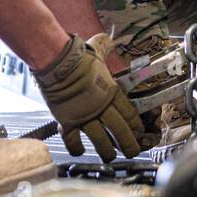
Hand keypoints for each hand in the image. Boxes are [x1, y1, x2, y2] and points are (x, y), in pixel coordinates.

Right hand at [34, 34, 147, 159]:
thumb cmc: (77, 55)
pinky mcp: (67, 121)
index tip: (140, 133)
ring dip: (106, 151)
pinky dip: (76, 148)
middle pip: (120, 130)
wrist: (57, 62)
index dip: (136, 126)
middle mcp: (100, 107)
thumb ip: (105, 46)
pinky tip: (80, 152)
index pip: (130, 114)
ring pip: (100, 140)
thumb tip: (110, 39)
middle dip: (128, 144)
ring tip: (110, 157)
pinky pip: (72, 140)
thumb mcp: (96, 49)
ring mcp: (84, 116)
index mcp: (111, 92)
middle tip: (132, 152)